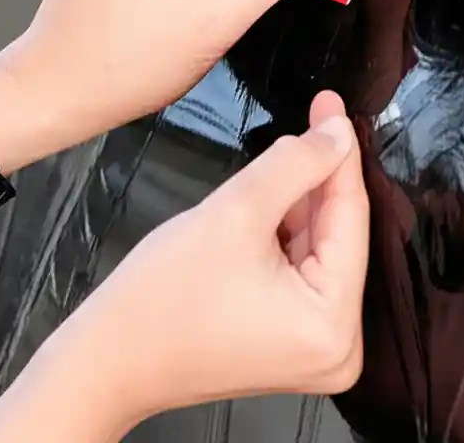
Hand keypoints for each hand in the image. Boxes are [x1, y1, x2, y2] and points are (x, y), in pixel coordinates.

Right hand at [38, 91, 368, 426]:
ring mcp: (318, 351)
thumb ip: (295, 164)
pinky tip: (263, 210)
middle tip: (313, 119)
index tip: (334, 105)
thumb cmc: (161, 299)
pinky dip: (286, 237)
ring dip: (298, 206)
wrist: (111, 357)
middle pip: (339, 237)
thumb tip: (339, 131)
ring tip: (271, 171)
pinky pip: (303, 273)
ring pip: (320, 250)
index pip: (352, 221)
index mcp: (334, 326)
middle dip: (318, 180)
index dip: (340, 155)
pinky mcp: (294, 344)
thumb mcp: (236, 211)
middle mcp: (340, 349)